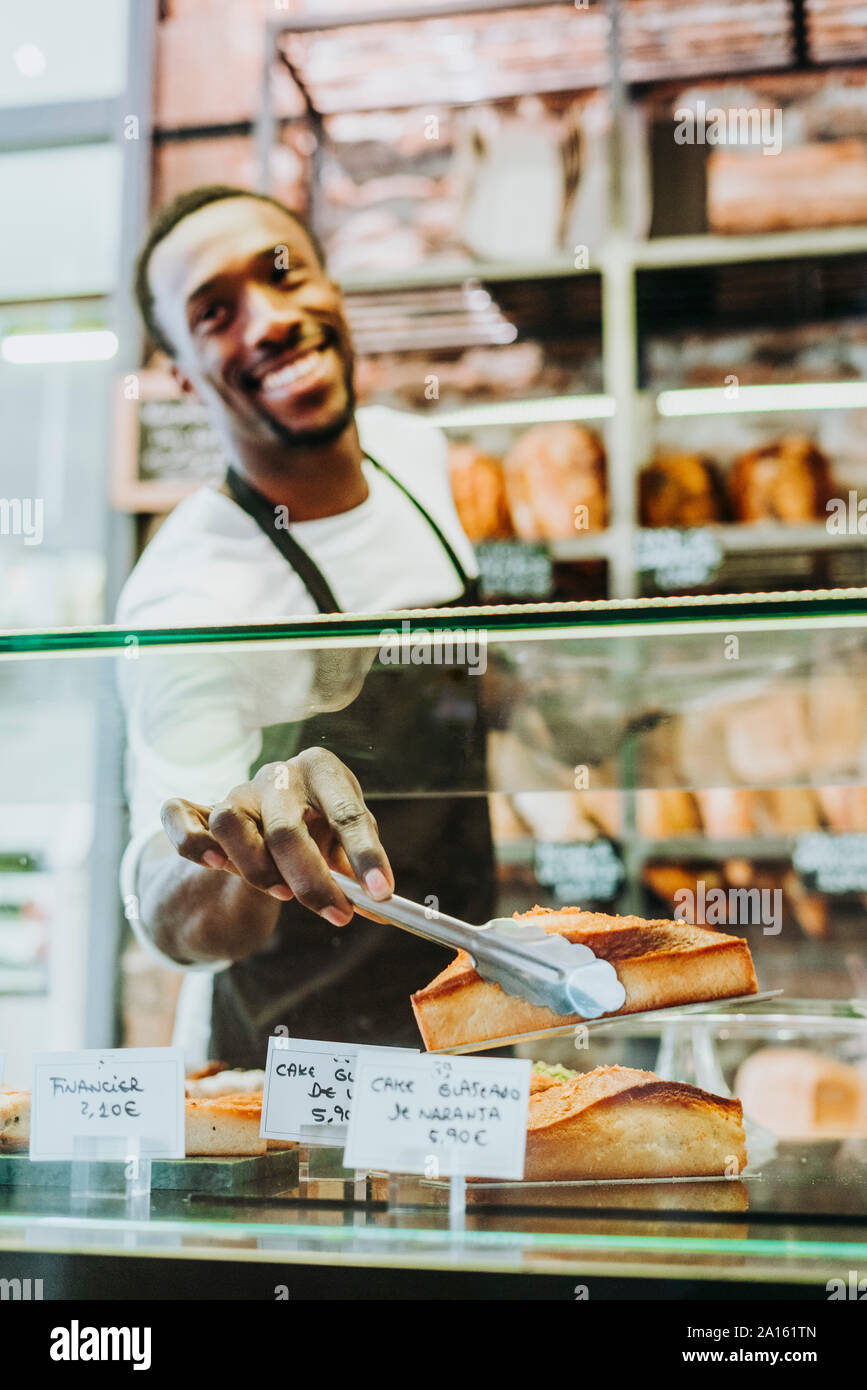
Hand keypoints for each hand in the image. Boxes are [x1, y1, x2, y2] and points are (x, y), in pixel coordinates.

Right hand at [159, 748, 392, 925]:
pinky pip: (180, 817)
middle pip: (285, 828)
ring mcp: (236, 790)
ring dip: (255, 868)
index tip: (382, 894)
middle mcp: (277, 775)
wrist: (271, 813)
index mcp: (322, 771)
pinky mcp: (198, 808)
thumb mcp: (344, 839)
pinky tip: (216, 865)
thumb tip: (385, 911)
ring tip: (280, 891)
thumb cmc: (319, 826)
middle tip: (336, 914)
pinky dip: (193, 843)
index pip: (346, 812)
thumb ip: (360, 870)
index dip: (366, 856)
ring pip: (230, 823)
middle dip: (310, 881)